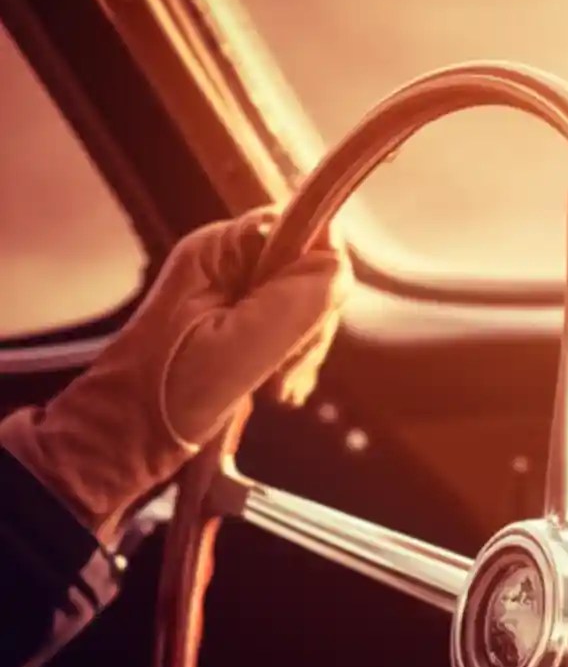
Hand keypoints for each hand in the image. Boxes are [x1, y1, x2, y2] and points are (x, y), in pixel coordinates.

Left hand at [0, 207, 350, 537]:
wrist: (129, 437)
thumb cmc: (166, 394)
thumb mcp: (239, 347)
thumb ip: (295, 300)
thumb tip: (340, 267)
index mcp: (218, 250)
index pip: (302, 228)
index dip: (319, 274)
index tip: (307, 326)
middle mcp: (229, 262)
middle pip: (311, 270)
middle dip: (311, 325)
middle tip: (283, 372)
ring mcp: (238, 292)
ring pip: (308, 303)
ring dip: (304, 350)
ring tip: (275, 388)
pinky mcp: (244, 322)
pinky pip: (295, 327)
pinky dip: (294, 361)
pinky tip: (275, 388)